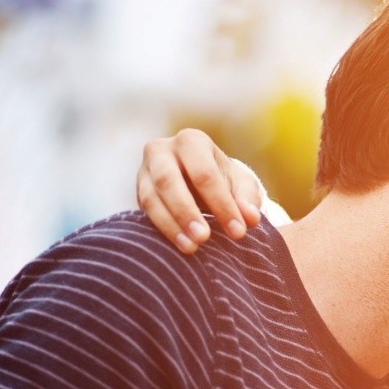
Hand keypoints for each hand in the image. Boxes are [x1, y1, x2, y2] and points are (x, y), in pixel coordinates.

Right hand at [137, 128, 264, 252]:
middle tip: (204, 238)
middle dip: (186, 211)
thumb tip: (251, 218)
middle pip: (168, 180)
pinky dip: (161, 229)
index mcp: (192, 142)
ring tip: (191, 247)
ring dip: (170, 224)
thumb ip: (247, 200)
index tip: (238, 231)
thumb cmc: (223, 181)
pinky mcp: (138, 191)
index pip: (204, 173)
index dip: (221, 203)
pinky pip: (144, 210)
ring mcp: (145, 170)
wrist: (199, 181)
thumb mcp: (241, 185)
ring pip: (151, 197)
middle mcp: (162, 150)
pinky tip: (178, 244)